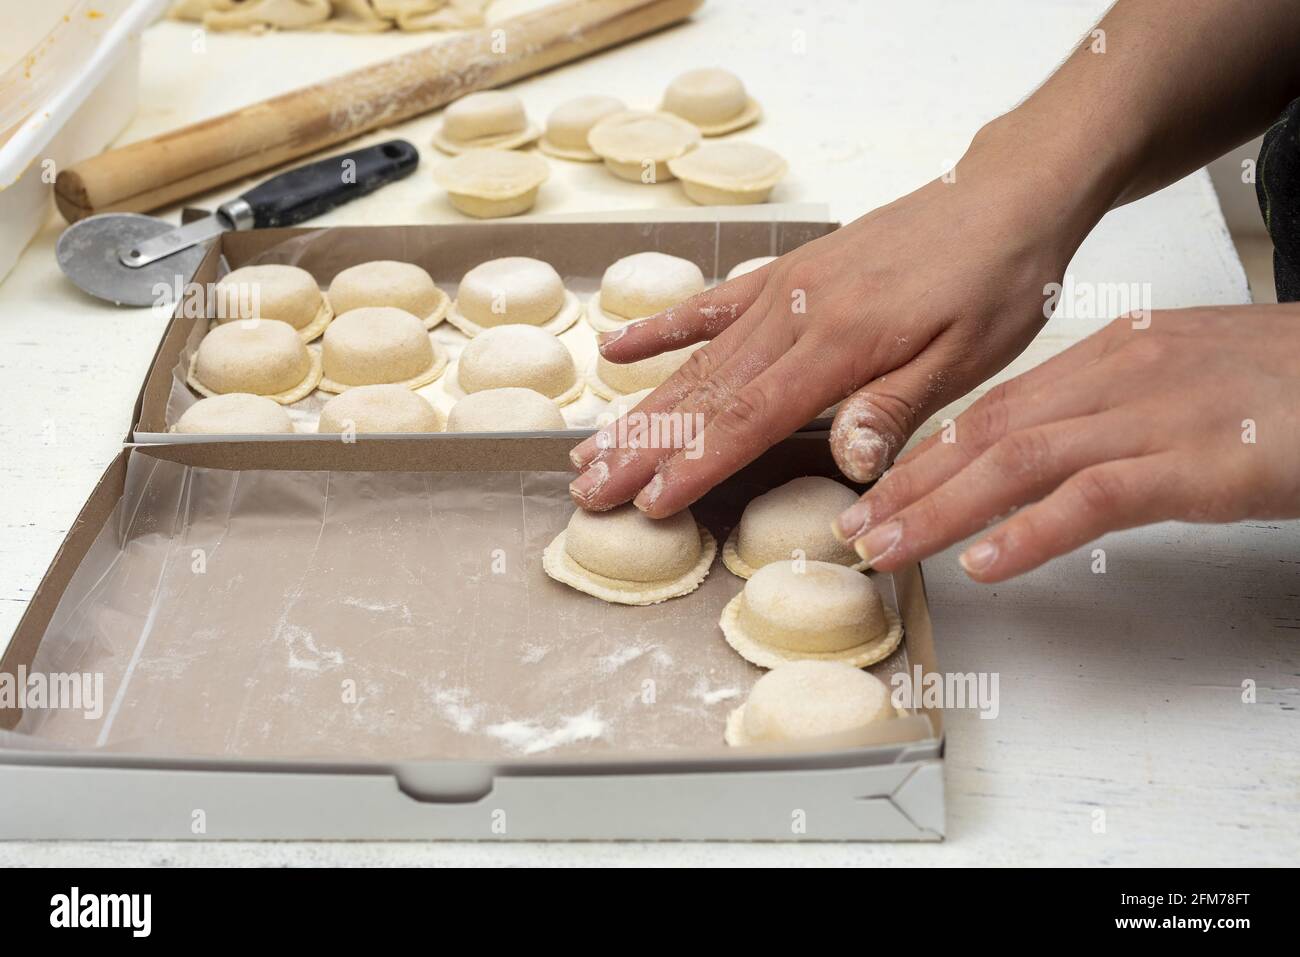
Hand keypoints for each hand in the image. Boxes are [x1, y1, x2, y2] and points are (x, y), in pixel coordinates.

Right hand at [568, 132, 1100, 514]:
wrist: (1003, 194)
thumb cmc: (995, 280)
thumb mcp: (967, 357)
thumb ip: (895, 408)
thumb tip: (849, 465)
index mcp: (840, 345)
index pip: (749, 418)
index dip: (694, 464)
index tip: (647, 500)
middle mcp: (796, 316)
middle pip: (704, 394)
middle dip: (642, 447)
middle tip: (590, 487)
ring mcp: (784, 292)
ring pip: (697, 359)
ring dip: (639, 406)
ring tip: (590, 444)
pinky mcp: (788, 274)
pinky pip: (711, 304)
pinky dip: (662, 329)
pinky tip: (620, 351)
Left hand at [835, 306, 1299, 581]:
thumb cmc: (1292, 386)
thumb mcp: (1185, 385)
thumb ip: (1112, 411)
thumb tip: (1048, 454)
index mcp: (1115, 354)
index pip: (995, 407)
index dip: (928, 454)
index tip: (878, 492)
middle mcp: (1122, 374)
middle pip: (988, 432)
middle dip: (912, 485)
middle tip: (856, 530)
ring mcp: (1159, 414)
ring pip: (1019, 462)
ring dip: (942, 511)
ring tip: (889, 550)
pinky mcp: (1202, 463)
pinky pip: (1097, 498)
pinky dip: (1032, 532)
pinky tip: (987, 562)